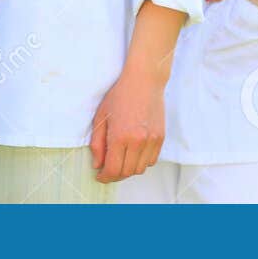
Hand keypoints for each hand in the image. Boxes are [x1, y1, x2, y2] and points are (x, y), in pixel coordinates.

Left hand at [89, 67, 165, 182]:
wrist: (144, 81)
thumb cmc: (119, 95)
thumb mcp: (101, 117)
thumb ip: (97, 144)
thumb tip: (98, 165)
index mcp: (120, 136)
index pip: (113, 169)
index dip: (105, 177)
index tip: (100, 176)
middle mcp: (137, 141)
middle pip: (126, 173)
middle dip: (115, 176)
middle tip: (108, 170)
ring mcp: (151, 140)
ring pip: (140, 169)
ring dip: (129, 170)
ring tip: (121, 161)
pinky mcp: (160, 138)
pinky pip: (151, 160)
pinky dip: (142, 162)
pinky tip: (134, 153)